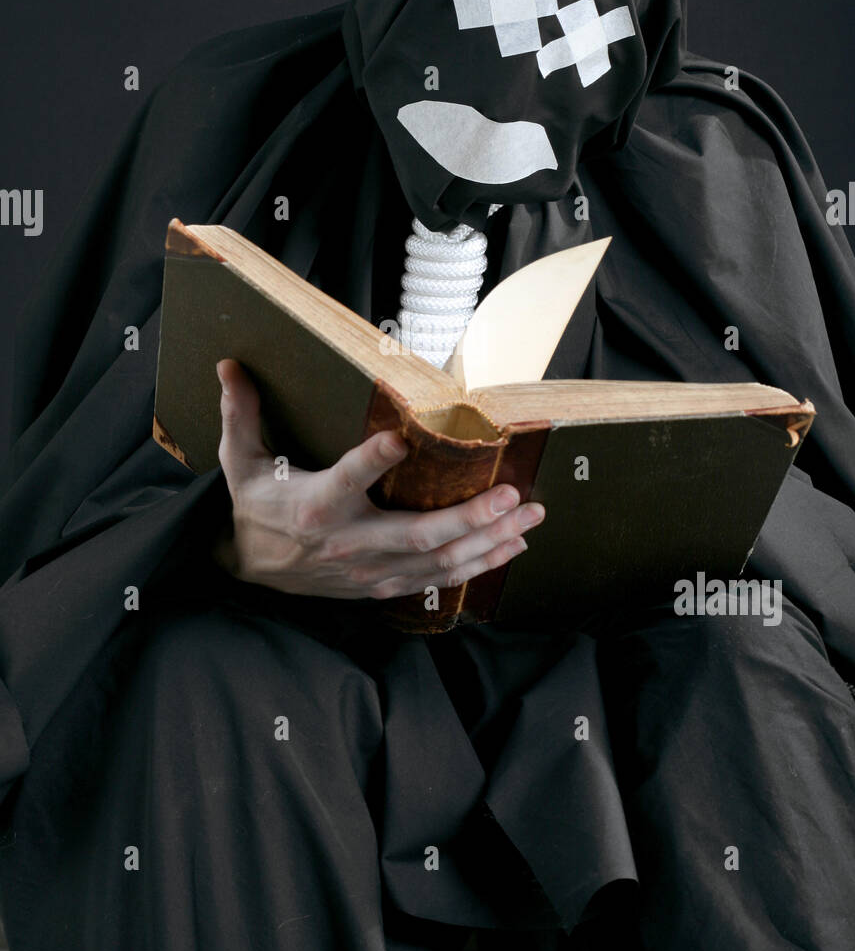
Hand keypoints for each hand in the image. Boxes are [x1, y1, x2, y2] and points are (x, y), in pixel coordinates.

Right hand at [212, 359, 544, 601]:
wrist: (246, 570)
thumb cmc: (252, 505)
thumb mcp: (238, 461)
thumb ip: (240, 413)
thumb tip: (229, 365)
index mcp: (314, 505)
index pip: (347, 479)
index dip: (373, 461)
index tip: (401, 437)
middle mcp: (348, 542)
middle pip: (417, 533)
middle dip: (470, 516)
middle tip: (512, 494)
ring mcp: (369, 570)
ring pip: (439, 561)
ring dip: (489, 540)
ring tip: (530, 517)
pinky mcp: (381, 585)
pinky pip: (437, 580)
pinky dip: (478, 565)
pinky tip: (512, 546)